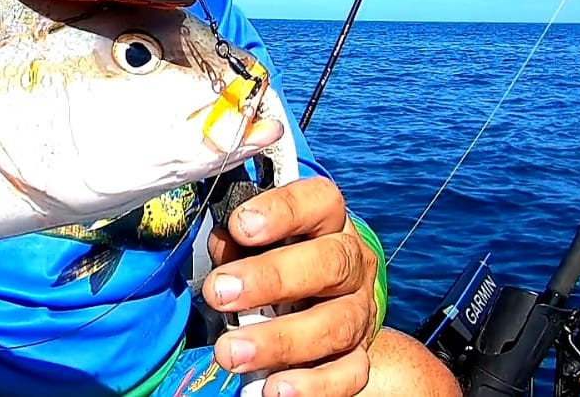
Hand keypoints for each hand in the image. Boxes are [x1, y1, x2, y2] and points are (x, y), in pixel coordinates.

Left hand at [202, 176, 378, 396]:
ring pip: (335, 324)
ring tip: (230, 353)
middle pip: (329, 264)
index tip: (240, 225)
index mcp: (328, 222)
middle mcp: (352, 263)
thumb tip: (222, 244)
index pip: (320, 202)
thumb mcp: (257, 242)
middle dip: (271, 279)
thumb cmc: (276, 259)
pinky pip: (348, 373)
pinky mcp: (359, 355)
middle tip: (220, 292)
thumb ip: (239, 241)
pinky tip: (274, 390)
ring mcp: (359, 311)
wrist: (319, 301)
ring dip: (279, 341)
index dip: (282, 210)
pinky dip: (311, 385)